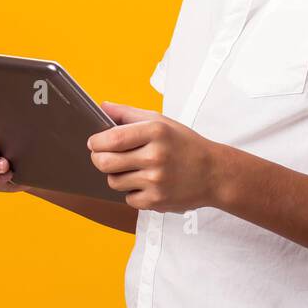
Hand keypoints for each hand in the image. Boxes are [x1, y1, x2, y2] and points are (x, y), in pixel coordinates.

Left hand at [86, 102, 223, 212]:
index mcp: (156, 132)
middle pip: (105, 162)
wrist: (214, 173)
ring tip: (131, 169)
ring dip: (117, 176)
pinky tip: (146, 183)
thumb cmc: (184, 144)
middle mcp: (156, 156)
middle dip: (98, 159)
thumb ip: (129, 114)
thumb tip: (102, 106)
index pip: (112, 138)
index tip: (93, 142)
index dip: (96, 141)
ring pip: (114, 181)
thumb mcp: (161, 122)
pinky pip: (128, 198)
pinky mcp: (157, 201)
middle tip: (103, 156)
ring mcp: (156, 181)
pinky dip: (132, 192)